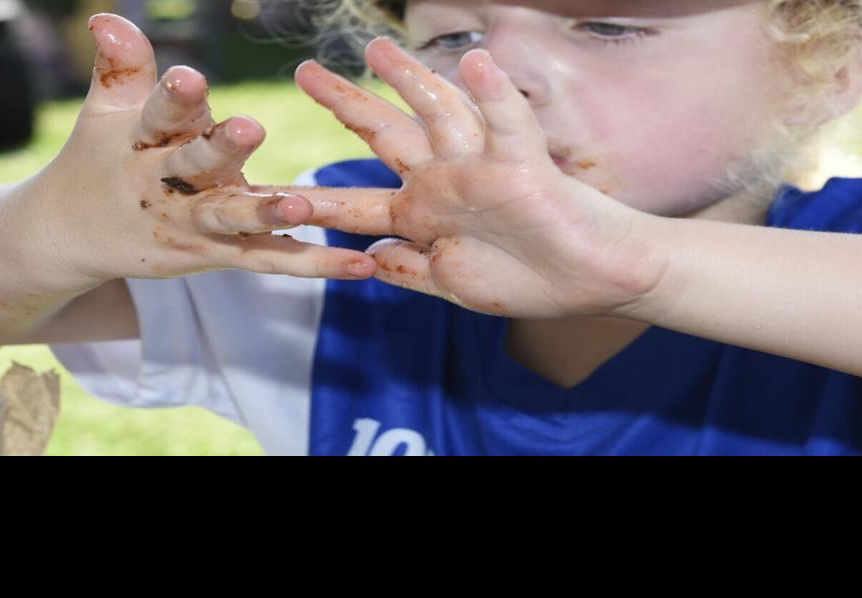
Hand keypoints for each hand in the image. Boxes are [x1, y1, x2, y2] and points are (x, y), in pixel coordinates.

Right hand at [32, 14, 377, 284]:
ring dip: (267, 213)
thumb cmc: (104, 157)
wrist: (72, 235)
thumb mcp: (108, 109)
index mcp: (142, 141)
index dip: (174, 97)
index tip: (191, 77)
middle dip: (221, 149)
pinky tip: (359, 263)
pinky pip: (271, 260)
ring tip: (302, 206)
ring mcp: (192, 225)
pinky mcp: (217, 256)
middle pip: (195, 166)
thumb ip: (121, 65)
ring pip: (233, 219)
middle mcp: (165, 185)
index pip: (157, 114)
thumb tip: (108, 17)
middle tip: (250, 127)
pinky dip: (314, 263)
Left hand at [289, 38, 668, 317]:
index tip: (261, 193)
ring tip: (379, 47)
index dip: (313, 201)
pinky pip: (507, 123)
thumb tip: (366, 258)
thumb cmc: (535, 282)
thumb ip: (410, 272)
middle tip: (304, 73)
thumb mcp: (457, 287)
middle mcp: (446, 182)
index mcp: (424, 215)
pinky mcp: (522, 167)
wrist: (600, 281)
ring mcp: (481, 168)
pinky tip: (476, 61)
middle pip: (386, 135)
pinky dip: (492, 94)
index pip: (356, 203)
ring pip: (439, 113)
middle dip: (345, 106)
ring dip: (411, 78)